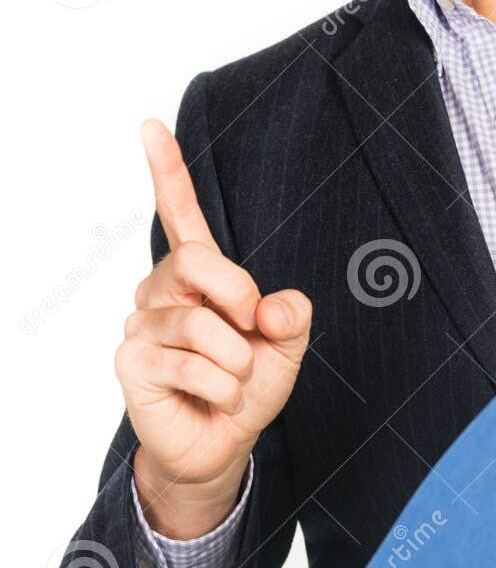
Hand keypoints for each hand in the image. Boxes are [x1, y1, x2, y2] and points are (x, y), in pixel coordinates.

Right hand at [117, 118, 311, 536]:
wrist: (225, 442)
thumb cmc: (248, 384)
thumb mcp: (287, 344)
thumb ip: (291, 315)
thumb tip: (273, 307)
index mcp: (198, 274)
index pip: (180, 213)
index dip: (167, 169)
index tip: (151, 125)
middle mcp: (162, 290)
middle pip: (198, 262)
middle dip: (239, 298)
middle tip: (252, 332)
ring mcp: (141, 325)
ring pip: (202, 326)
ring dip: (236, 362)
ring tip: (230, 381)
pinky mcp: (132, 362)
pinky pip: (191, 366)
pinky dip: (221, 388)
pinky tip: (214, 399)